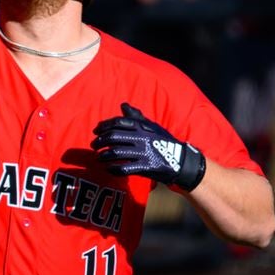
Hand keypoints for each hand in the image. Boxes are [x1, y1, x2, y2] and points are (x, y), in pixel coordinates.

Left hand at [91, 103, 206, 190]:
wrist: (180, 160)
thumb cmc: (162, 141)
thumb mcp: (151, 126)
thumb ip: (136, 116)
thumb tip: (123, 105)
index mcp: (143, 126)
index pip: (118, 122)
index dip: (104, 126)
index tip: (96, 131)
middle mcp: (142, 137)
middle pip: (113, 136)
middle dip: (99, 141)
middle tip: (93, 145)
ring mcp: (144, 152)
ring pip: (115, 152)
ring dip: (103, 155)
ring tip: (99, 157)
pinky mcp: (146, 167)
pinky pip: (124, 168)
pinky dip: (113, 169)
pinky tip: (108, 168)